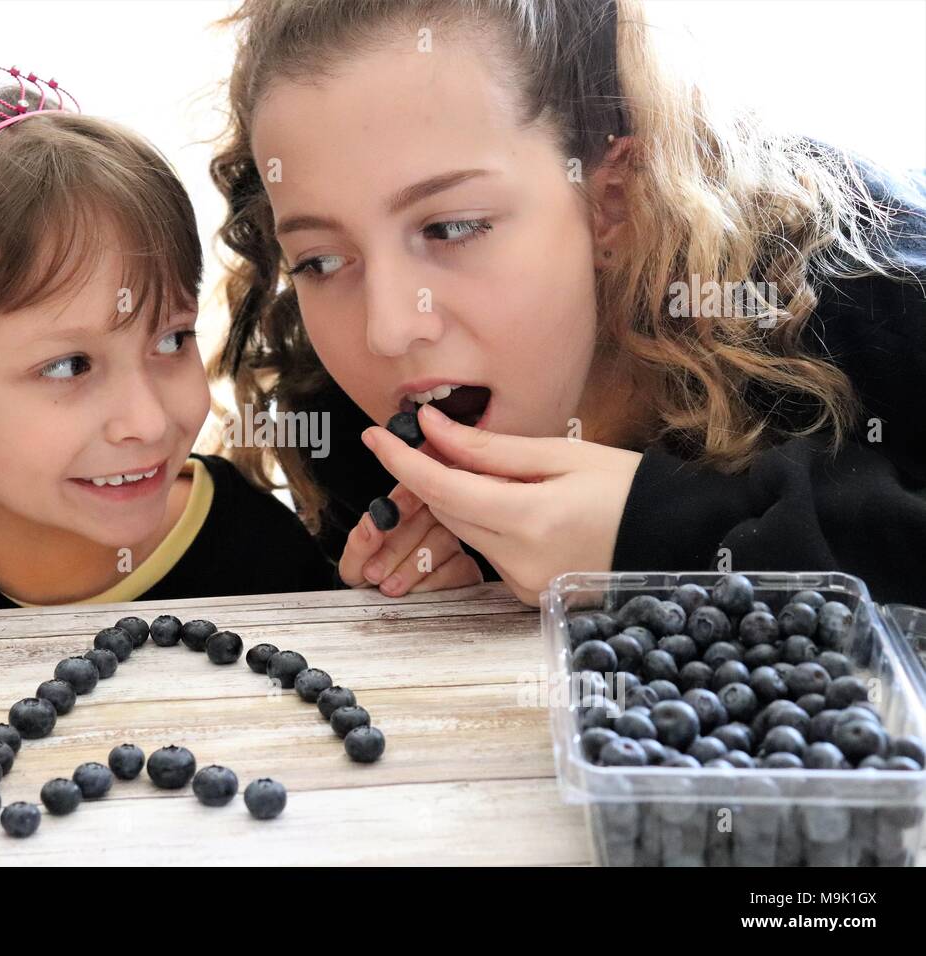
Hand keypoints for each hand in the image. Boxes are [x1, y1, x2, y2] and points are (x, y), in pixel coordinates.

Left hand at [338, 482, 483, 595]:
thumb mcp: (355, 565)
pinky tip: (415, 592)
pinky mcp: (466, 568)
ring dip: (411, 568)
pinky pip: (457, 567)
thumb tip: (370, 523)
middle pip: (428, 516)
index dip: (402, 501)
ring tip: (390, 586)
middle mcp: (434, 520)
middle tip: (374, 573)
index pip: (411, 490)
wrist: (385, 611)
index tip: (387, 521)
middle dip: (396, 548)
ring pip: (442, 542)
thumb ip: (359, 544)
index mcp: (405, 509)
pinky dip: (432, 583)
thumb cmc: (372, 580)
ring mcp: (453, 543)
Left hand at [360, 401, 642, 605]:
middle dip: (426, 474)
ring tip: (468, 461)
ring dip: (454, 497)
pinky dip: (481, 521)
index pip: (443, 489)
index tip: (374, 434)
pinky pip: (487, 551)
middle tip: (422, 435)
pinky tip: (500, 498)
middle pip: (447, 513)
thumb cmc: (628, 489)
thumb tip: (431, 429)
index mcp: (530, 521)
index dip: (402, 461)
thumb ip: (489, 448)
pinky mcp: (527, 593)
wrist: (678, 541)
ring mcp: (522, 584)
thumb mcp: (562, 455)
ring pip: (464, 532)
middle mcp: (520, 562)